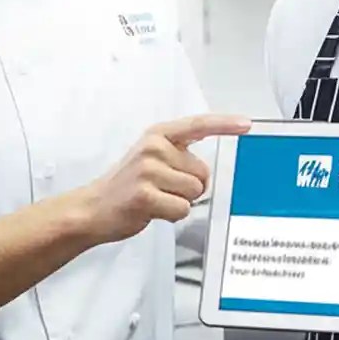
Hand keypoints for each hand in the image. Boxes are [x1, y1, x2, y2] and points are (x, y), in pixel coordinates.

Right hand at [80, 114, 249, 244]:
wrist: (93, 208)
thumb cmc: (127, 186)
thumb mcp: (150, 158)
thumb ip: (177, 155)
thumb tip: (207, 169)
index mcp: (157, 135)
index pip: (198, 125)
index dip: (225, 124)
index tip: (246, 124)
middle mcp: (153, 148)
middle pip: (203, 172)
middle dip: (190, 187)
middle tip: (163, 189)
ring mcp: (148, 170)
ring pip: (195, 192)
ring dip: (180, 202)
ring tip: (156, 198)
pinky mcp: (145, 195)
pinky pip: (182, 209)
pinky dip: (172, 215)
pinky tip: (152, 210)